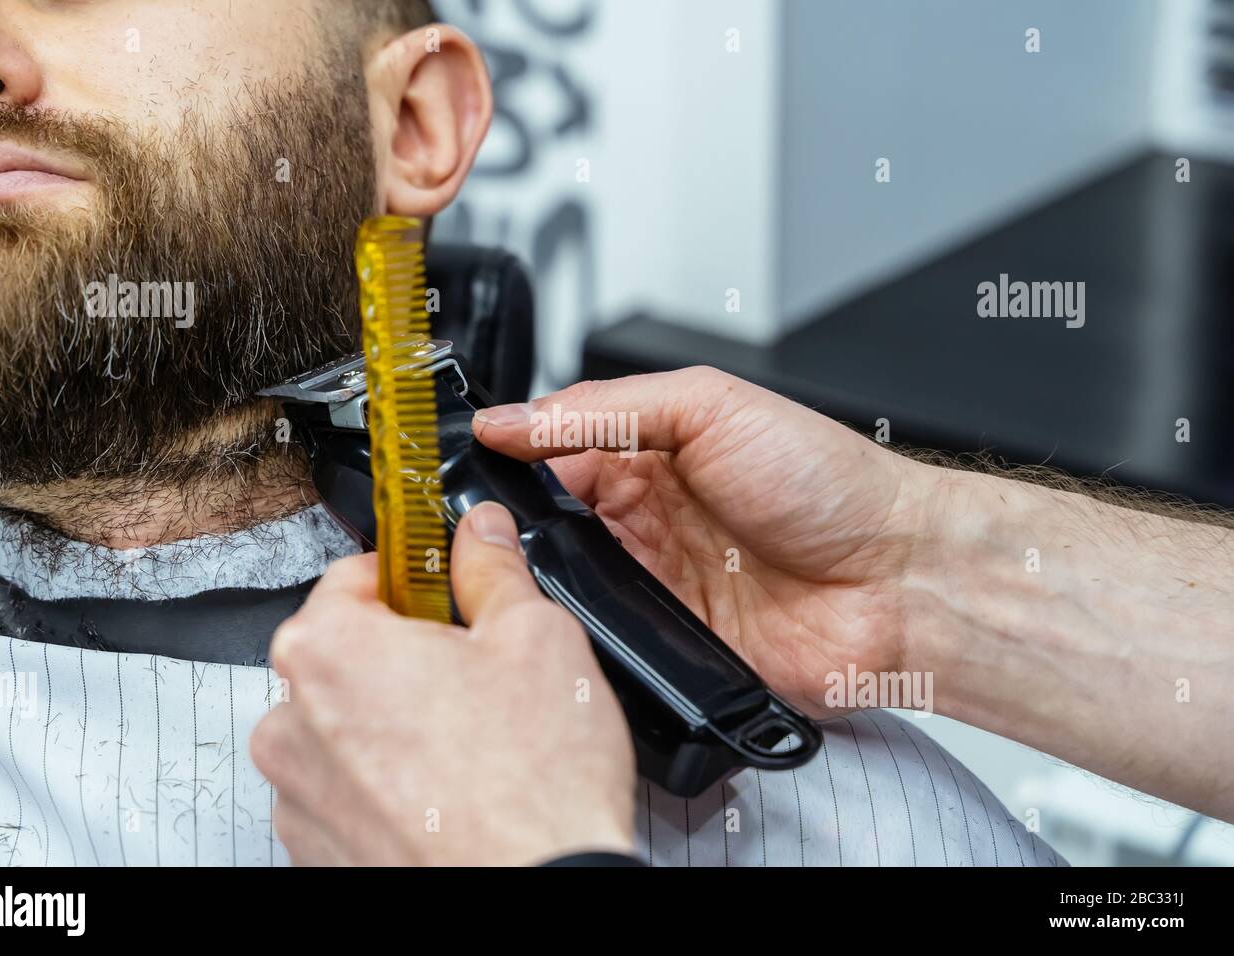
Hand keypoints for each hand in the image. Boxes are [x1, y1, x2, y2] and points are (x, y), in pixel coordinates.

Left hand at [251, 502, 636, 865]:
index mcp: (329, 648)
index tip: (450, 590)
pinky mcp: (317, 849)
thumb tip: (482, 536)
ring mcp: (300, 795)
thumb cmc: (532, 790)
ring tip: (474, 743)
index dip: (417, 576)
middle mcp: (292, 722)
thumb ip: (494, 571)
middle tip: (479, 672)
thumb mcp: (536, 639)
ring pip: (347, 724)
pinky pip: (348, 790)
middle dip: (408, 652)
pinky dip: (390, 782)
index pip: (355, 573)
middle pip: (348, 652)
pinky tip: (453, 789)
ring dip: (397, 720)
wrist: (536, 896)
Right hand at [477, 368, 1233, 820]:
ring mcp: (656, 584)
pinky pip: (606, 641)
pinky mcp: (669, 645)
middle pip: (547, 523)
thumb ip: (607, 407)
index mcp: (653, 451)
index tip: (467, 464)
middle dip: (515, 525)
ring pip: (565, 585)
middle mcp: (648, 518)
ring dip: (546, 579)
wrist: (899, 581)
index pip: (553, 451)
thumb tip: (515, 416)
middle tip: (489, 525)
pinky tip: (575, 620)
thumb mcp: (711, 406)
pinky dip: (585, 632)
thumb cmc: (830, 483)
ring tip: (531, 568)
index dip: (510, 458)